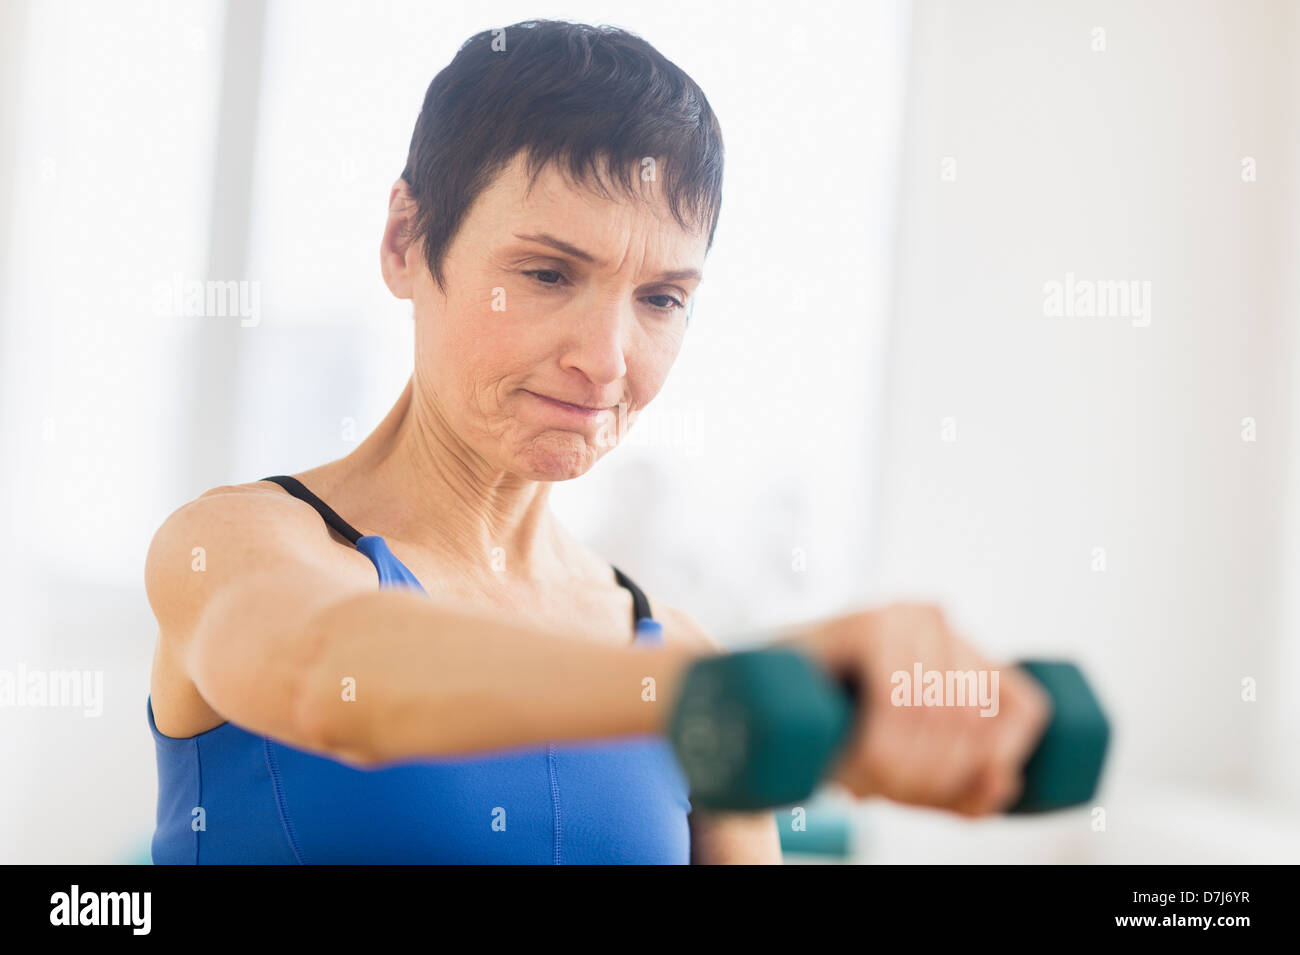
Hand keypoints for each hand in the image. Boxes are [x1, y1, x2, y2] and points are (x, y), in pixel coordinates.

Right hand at [783, 603, 1051, 816]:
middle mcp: (941, 621)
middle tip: (881, 793)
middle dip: (931, 779)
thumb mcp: (907, 767)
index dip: (1001, 762)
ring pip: (937, 717)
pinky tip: (852, 767)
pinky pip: (895, 702)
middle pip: (977, 722)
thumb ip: (961, 786)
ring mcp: (904, 615)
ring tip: (858, 783)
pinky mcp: (866, 621)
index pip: (1027, 709)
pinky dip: (877, 750)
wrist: (749, 696)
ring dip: (897, 772)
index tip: (949, 798)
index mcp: (966, 647)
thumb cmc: (830, 729)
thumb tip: (1008, 784)